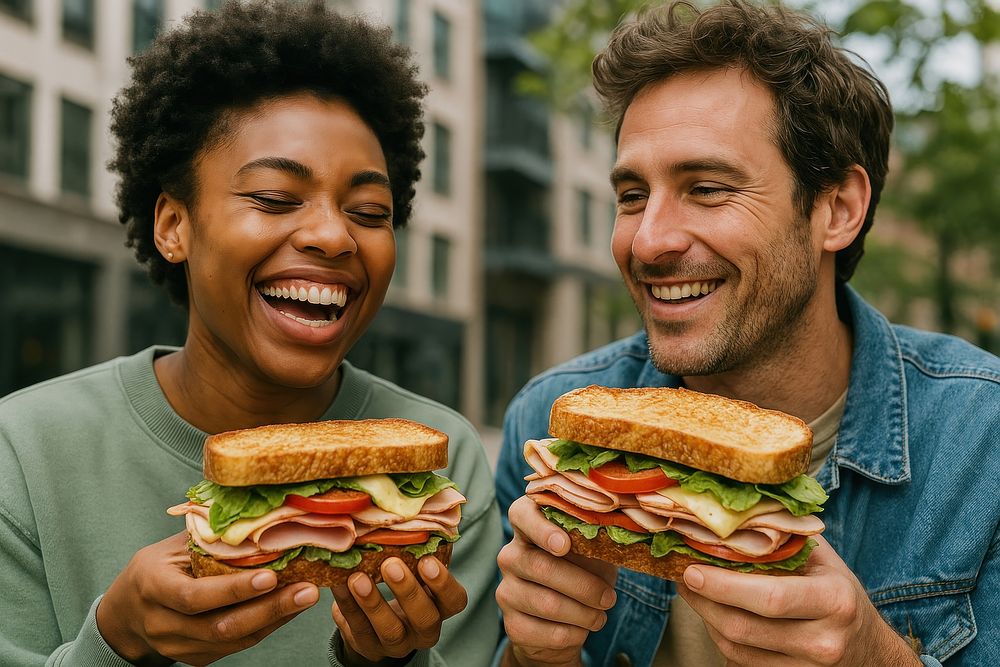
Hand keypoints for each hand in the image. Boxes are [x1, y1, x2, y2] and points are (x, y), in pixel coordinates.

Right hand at [96, 532, 319, 665]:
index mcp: (153, 587)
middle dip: (269, 609)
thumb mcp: (171, 547)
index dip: (234, 590)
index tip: (271, 576)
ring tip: (306, 597)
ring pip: (234, 641)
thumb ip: (208, 536)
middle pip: (220, 626)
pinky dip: (266, 628)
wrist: (126, 613)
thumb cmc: (156, 568)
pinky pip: (237, 647)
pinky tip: (289, 609)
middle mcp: (163, 624)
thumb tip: (256, 512)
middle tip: (308, 590)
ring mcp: (178, 647)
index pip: (195, 596)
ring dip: (275, 619)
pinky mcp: (196, 658)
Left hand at [331, 555, 467, 663]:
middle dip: (408, 592)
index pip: (455, 600)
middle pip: (425, 619)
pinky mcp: (369, 648)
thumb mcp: (413, 569)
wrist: (375, 622)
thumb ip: (418, 548)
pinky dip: (347, 605)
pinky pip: (358, 629)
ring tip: (358, 578)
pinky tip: (338, 584)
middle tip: (391, 565)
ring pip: (390, 631)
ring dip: (373, 603)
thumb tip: (417, 506)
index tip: (427, 560)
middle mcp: (424, 630)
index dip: (443, 583)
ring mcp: (397, 644)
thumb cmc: (401, 581)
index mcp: (441, 606)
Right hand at [496, 496, 617, 666]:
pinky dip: (574, 634)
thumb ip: (595, 540)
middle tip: (608, 598)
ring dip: (584, 614)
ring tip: (600, 615)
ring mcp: (507, 590)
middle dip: (583, 585)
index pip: (522, 514)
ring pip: (547, 604)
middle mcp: (510, 555)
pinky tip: (582, 628)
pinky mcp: (511, 624)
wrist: (565, 622)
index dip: (542, 529)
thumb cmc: (582, 572)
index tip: (565, 545)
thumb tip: (615, 537)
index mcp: (528, 526)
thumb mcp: (592, 551)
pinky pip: (547, 633)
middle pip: (541, 567)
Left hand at [677, 535, 921, 665]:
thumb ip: (784, 538)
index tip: (692, 570)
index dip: (723, 585)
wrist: (868, 648)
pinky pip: (741, 662)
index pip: (769, 597)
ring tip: (695, 593)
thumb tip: (732, 513)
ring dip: (707, 619)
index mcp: (834, 600)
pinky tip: (716, 615)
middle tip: (683, 578)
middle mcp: (824, 641)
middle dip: (704, 601)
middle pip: (744, 627)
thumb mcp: (823, 561)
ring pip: (736, 648)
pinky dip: (722, 638)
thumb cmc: (838, 592)